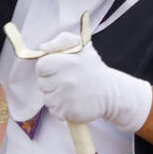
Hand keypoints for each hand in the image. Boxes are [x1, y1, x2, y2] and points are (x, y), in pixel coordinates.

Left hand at [35, 32, 152, 133]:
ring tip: (71, 92)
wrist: (111, 93)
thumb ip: (61, 40)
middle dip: (52, 83)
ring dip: (56, 96)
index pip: (41, 66)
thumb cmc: (92, 69)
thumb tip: (42, 47)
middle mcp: (66, 80)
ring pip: (47, 98)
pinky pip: (54, 110)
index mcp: (67, 62)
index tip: (60, 70)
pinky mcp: (68, 113)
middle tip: (69, 81)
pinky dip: (61, 108)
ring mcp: (66, 98)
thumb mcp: (81, 46)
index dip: (48, 69)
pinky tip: (73, 102)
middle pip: (42, 83)